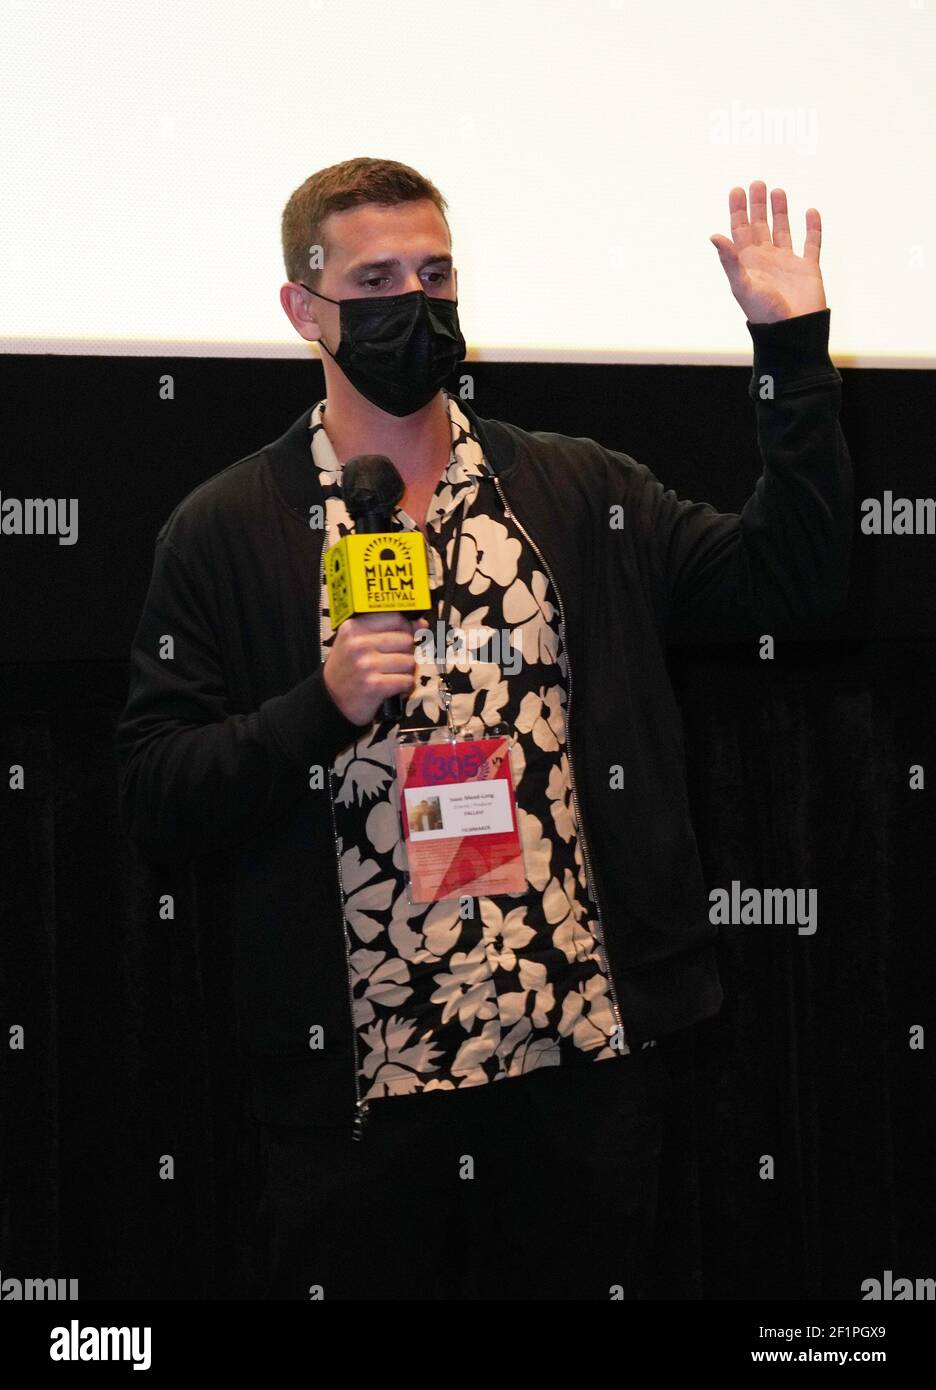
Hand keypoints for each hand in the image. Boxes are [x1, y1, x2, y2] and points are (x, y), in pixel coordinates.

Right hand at [323, 612, 429, 725]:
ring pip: (409, 661)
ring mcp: (366, 665)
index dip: (406, 628)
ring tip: (392, 676)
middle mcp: (359, 644)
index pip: (395, 618)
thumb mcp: (357, 642)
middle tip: (394, 663)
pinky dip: (405, 687)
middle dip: (406, 653)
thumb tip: (421, 623)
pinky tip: (394, 688)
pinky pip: (407, 680)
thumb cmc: (348, 669)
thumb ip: (387, 630)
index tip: (405, 637)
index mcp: (354, 628)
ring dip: (406, 672)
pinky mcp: (375, 685)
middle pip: (406, 640)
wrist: (331, 701)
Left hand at [710, 181, 825, 322]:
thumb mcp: (742, 286)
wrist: (792, 332)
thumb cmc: (763, 314)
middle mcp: (767, 260)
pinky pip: (811, 244)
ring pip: (783, 230)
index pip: (740, 231)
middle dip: (757, 205)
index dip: (737, 211)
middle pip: (760, 226)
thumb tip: (713, 235)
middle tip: (757, 183)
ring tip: (777, 191)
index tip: (737, 190)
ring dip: (780, 211)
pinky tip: (810, 212)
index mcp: (748, 263)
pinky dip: (812, 228)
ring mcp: (787, 263)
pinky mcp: (808, 269)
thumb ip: (729, 261)